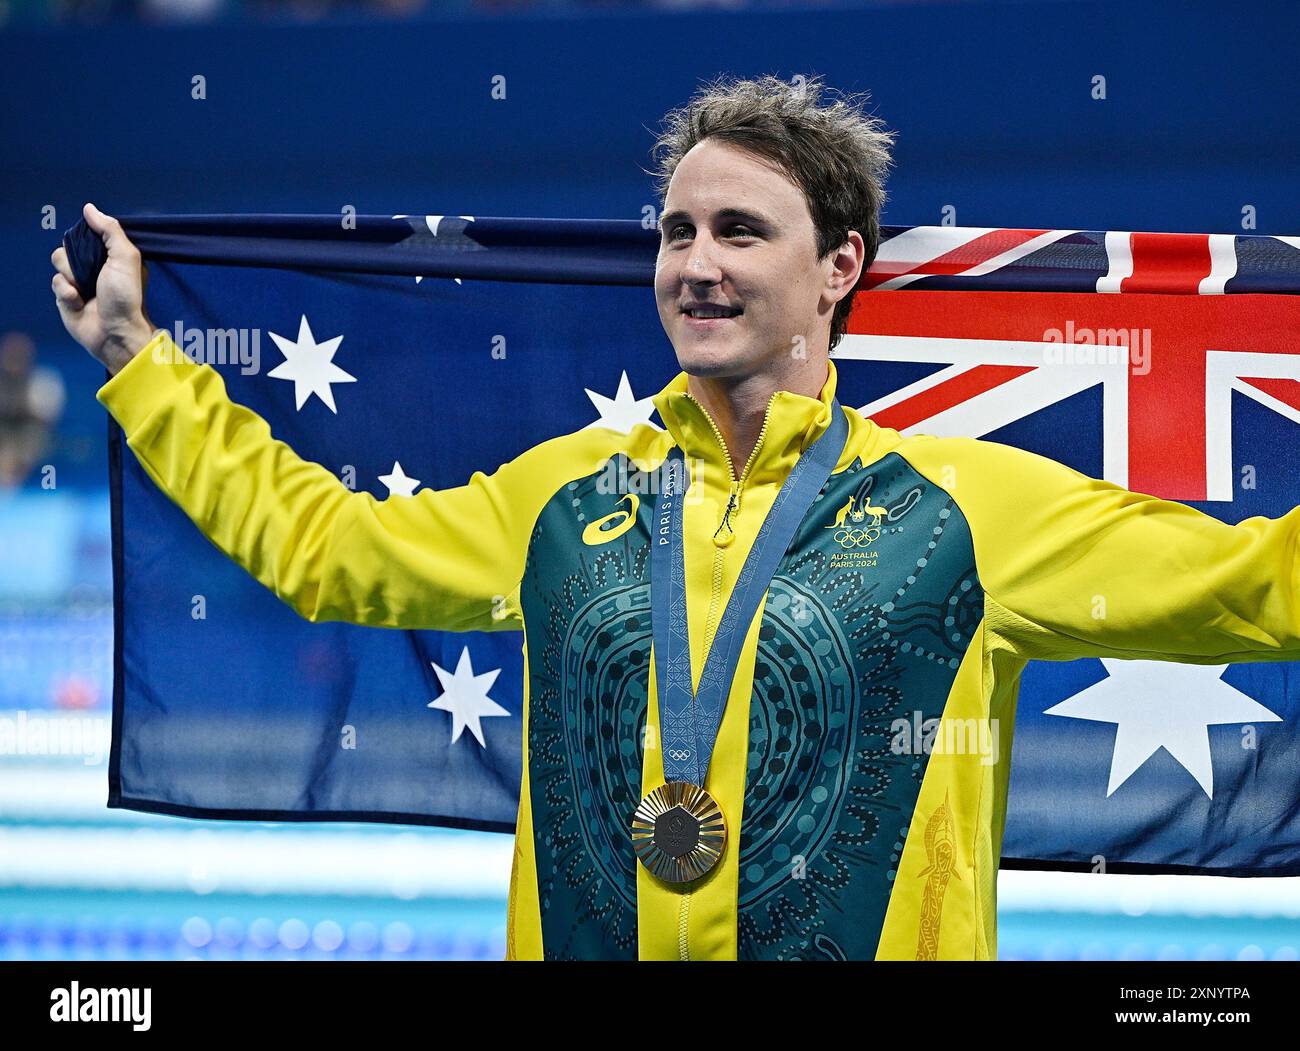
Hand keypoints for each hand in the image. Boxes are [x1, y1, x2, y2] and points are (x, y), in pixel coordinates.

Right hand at [51, 202, 157, 374]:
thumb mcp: (126, 258)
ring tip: (86, 290)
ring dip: (71, 275)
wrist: (114, 332)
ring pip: (58, 261)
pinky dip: (66, 291)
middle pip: (68, 244)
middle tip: (92, 273)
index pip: (88, 233)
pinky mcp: (66, 296)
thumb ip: (110, 231)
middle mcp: (94, 266)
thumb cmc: (125, 296)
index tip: (94, 247)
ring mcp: (79, 280)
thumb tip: (89, 209)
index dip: (87, 238)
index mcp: (110, 255)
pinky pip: (55, 282)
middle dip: (76, 258)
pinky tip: (79, 302)